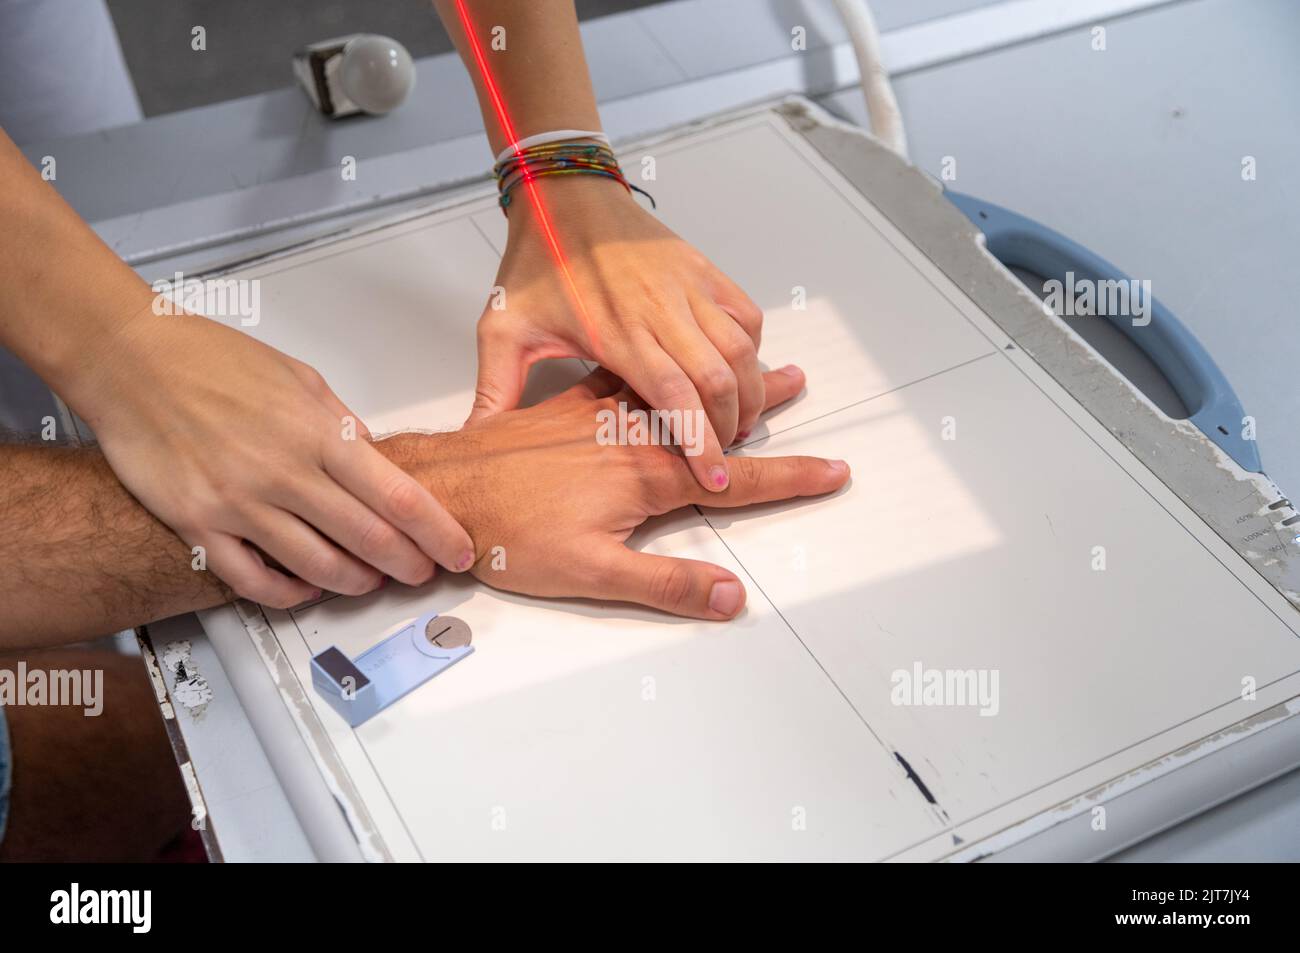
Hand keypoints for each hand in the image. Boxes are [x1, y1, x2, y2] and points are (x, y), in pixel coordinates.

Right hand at [76, 310, 474, 607]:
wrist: (129, 360)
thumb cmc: (209, 359)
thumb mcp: (299, 377)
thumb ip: (341, 424)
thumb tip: (374, 458)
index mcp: (318, 432)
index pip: (399, 496)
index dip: (437, 532)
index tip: (457, 549)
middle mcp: (283, 472)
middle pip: (369, 540)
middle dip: (408, 564)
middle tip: (423, 571)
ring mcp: (239, 504)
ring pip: (319, 568)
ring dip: (356, 582)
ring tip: (370, 580)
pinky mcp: (198, 525)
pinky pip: (254, 581)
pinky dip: (290, 593)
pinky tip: (307, 588)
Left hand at [379, 364, 848, 619]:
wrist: (447, 485)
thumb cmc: (509, 530)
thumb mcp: (588, 574)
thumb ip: (664, 584)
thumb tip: (729, 597)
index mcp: (647, 475)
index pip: (736, 477)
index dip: (789, 478)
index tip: (831, 471)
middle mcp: (633, 433)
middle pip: (717, 415)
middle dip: (765, 403)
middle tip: (803, 383)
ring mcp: (604, 410)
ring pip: (681, 385)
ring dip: (725, 375)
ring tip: (757, 363)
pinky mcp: (575, 399)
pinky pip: (637, 370)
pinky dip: (668, 359)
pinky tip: (672, 353)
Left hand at [471, 175, 764, 494]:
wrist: (563, 196)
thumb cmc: (537, 262)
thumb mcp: (504, 327)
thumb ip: (495, 388)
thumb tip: (478, 439)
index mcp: (615, 331)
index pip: (674, 395)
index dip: (700, 441)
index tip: (712, 479)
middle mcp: (660, 309)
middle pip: (720, 380)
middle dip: (731, 428)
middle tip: (722, 457)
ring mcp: (688, 286)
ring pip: (741, 350)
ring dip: (748, 394)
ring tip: (737, 424)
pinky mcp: (704, 270)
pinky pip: (747, 317)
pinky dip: (751, 353)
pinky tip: (736, 375)